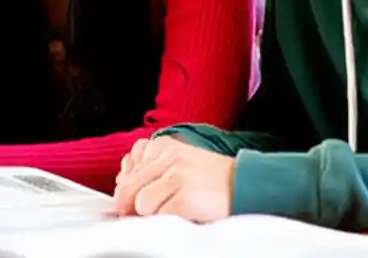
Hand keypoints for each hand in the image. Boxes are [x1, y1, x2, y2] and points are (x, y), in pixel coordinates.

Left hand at [113, 136, 233, 222]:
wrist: (247, 185)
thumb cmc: (210, 179)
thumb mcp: (178, 162)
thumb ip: (149, 168)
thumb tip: (120, 183)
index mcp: (163, 145)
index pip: (128, 167)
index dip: (130, 188)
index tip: (141, 197)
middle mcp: (168, 155)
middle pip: (128, 187)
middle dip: (131, 206)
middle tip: (147, 213)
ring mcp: (177, 175)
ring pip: (141, 204)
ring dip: (154, 214)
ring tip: (174, 209)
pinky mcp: (186, 196)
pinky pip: (159, 217)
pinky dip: (169, 221)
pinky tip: (184, 214)